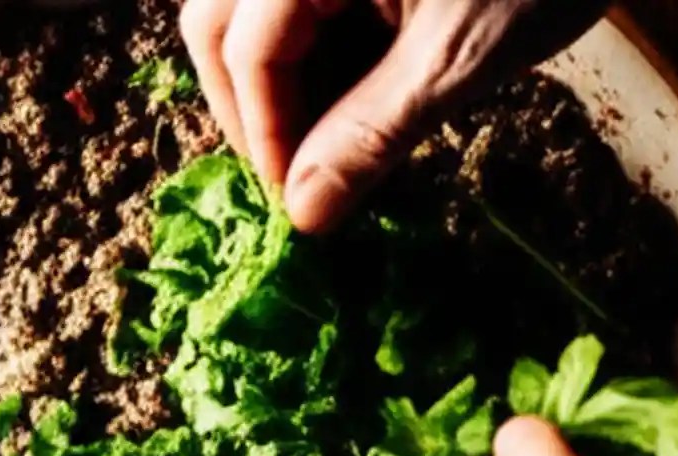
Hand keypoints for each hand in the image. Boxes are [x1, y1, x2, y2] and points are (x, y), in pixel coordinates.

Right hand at [179, 0, 609, 232]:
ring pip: (254, 15)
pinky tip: (358, 102)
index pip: (243, 46)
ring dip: (284, 86)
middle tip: (298, 177)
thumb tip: (303, 212)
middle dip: (252, 108)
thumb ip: (372, 132)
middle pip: (220, 22)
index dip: (263, 133)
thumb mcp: (457, 56)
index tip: (297, 204)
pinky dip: (321, 57)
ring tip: (336, 147)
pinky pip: (300, 7)